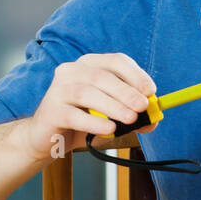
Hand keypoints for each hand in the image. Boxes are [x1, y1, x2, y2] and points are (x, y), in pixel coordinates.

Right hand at [20, 52, 158, 162]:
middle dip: (126, 92)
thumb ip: (133, 115)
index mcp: (90, 65)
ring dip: (113, 106)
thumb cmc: (83, 121)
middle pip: (102, 76)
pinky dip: (94, 122)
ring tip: (130, 119)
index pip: (116, 61)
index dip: (136, 75)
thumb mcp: (111, 115)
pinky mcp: (50, 111)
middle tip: (143, 106)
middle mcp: (72, 71)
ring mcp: (58, 90)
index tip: (151, 91)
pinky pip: (74, 115)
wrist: (47, 138)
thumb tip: (153, 121)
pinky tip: (109, 129)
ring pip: (88, 93)